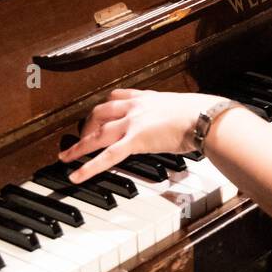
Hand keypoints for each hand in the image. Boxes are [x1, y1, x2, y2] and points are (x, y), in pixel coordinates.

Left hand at [58, 88, 225, 183]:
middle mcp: (136, 106)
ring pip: (98, 133)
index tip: (97, 114)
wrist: (206, 117)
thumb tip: (176, 123)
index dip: (104, 106)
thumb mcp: (181, 108)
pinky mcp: (135, 140)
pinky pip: (107, 155)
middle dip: (86, 125)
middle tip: (79, 138)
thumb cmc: (202, 114)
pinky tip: (76, 175)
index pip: (117, 96)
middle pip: (100, 112)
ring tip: (66, 156)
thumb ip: (170, 114)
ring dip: (80, 146)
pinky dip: (89, 166)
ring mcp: (133, 122)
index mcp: (147, 97)